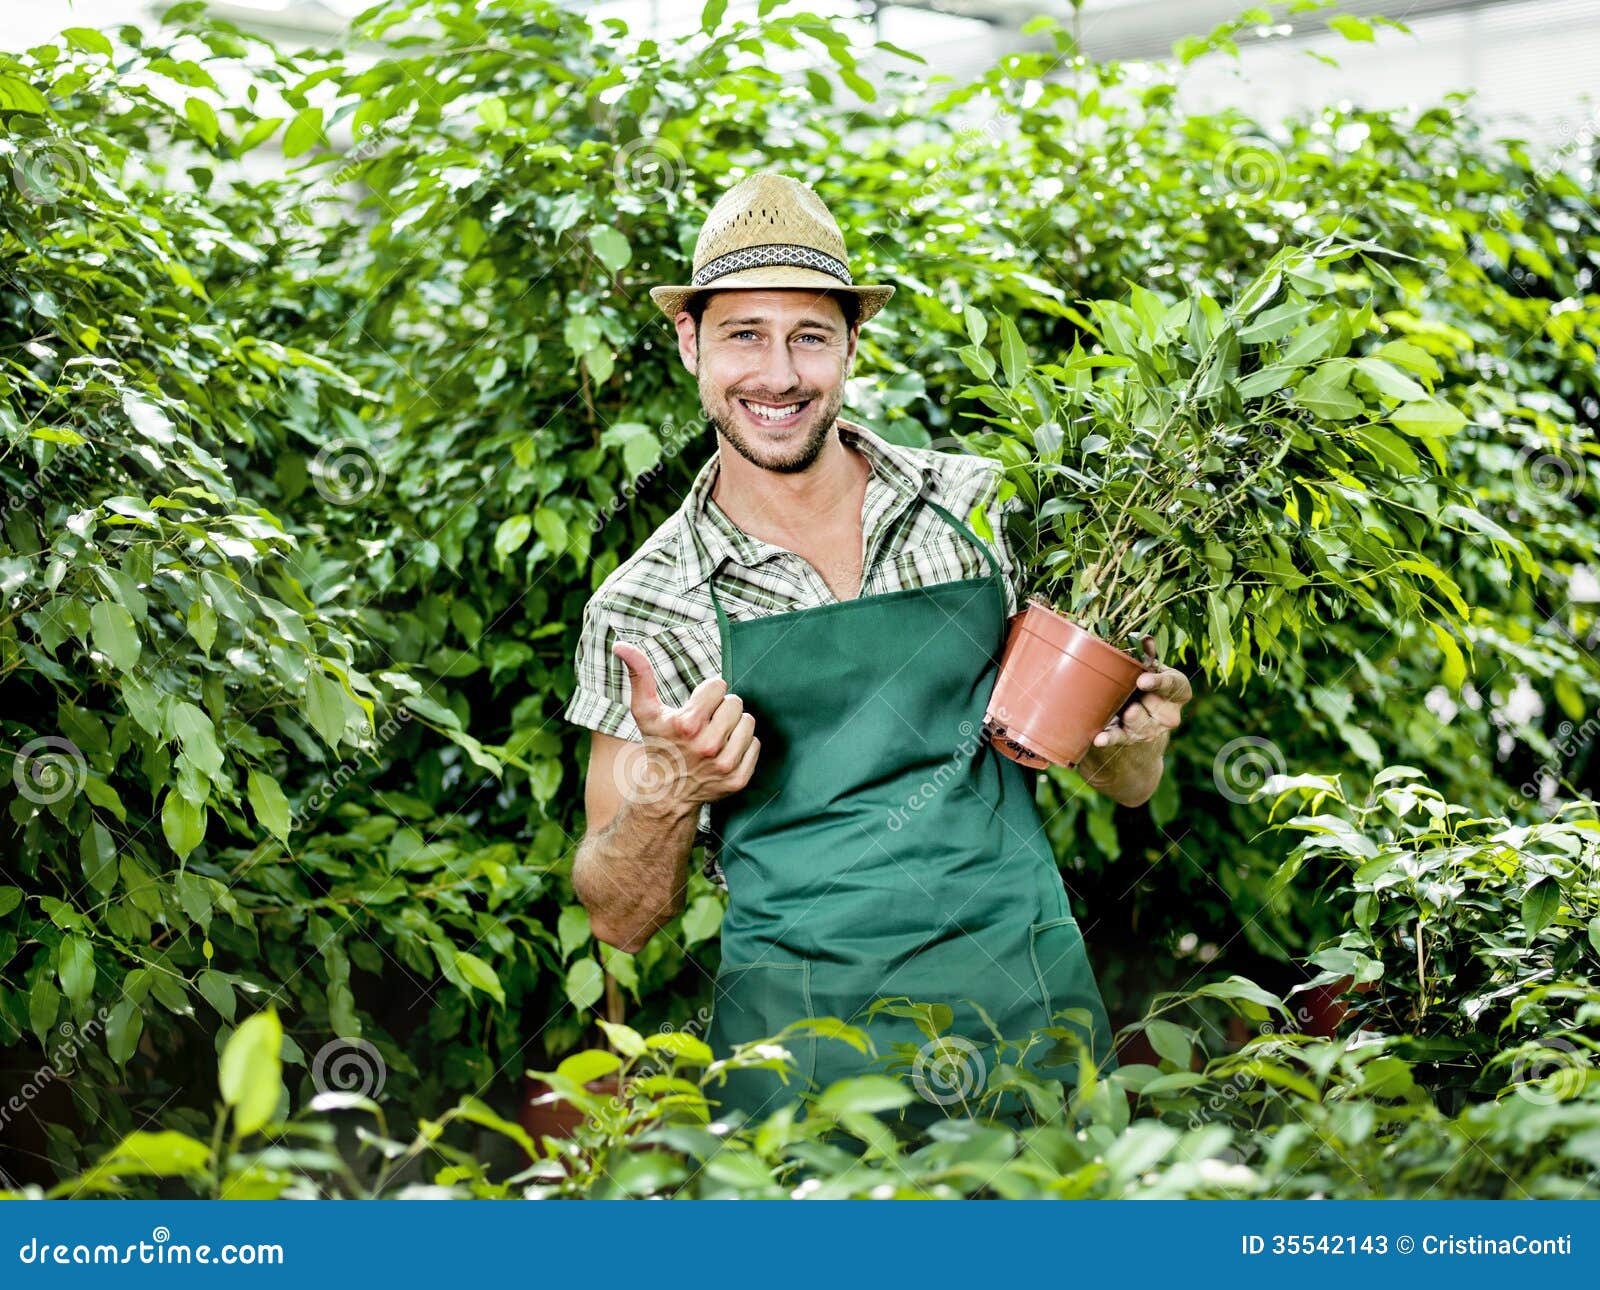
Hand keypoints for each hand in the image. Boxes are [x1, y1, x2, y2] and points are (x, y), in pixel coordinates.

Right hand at [611, 641, 759, 810]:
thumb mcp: (645, 711)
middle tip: (706, 723)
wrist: (666, 792)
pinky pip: (755, 745)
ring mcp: (724, 764)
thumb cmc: (658, 744)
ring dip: (735, 726)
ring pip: (748, 722)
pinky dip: (743, 745)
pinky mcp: (737, 779)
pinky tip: (724, 752)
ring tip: (716, 736)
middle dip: (721, 709)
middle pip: (736, 703)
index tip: (696, 708)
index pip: (718, 686)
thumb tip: (622, 645)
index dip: (706, 694)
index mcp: (687, 724)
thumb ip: (639, 675)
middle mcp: (708, 745)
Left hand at [1091, 635, 1191, 749]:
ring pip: (1141, 725)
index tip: (1143, 680)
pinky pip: (1121, 738)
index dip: (1159, 682)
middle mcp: (1170, 715)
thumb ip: (1147, 655)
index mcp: (1179, 692)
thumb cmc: (1147, 681)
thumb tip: (1145, 638)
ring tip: (1124, 711)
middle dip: (1143, 702)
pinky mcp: (1131, 738)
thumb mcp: (1150, 667)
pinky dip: (1110, 738)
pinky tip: (1100, 739)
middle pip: (1157, 709)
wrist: (1139, 711)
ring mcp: (1151, 729)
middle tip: (1132, 697)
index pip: (1174, 686)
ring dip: (1130, 718)